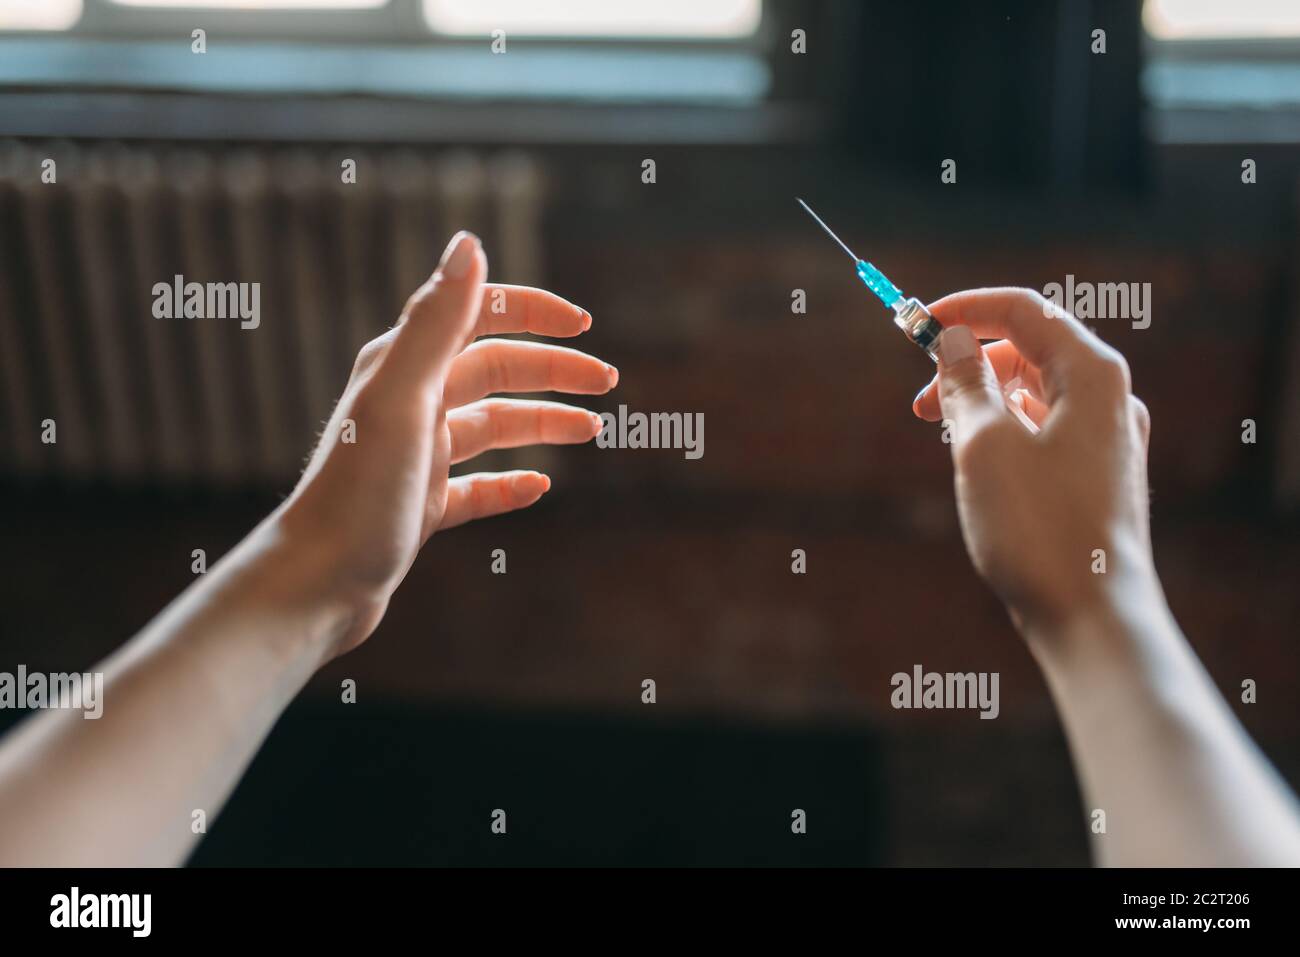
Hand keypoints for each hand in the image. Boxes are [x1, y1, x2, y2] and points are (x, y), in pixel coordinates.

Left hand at [273, 231, 615, 653]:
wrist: (314, 584)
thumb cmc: (356, 493)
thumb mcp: (402, 399)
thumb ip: (438, 321)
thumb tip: (470, 241)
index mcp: (403, 367)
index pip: (479, 317)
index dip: (533, 314)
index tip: (584, 326)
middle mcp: (408, 403)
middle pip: (495, 370)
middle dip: (552, 371)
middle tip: (607, 384)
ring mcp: (416, 457)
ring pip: (492, 426)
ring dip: (542, 422)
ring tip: (590, 431)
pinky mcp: (421, 505)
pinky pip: (478, 485)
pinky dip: (512, 482)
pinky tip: (541, 488)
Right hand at [911, 288, 1153, 639]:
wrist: (1093, 616)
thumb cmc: (1040, 529)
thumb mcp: (984, 445)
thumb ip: (966, 384)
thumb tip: (955, 343)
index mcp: (1092, 375)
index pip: (1024, 309)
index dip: (964, 310)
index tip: (914, 327)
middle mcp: (1110, 399)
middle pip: (1029, 349)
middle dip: (968, 364)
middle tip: (920, 406)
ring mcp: (1108, 440)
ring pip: (1034, 393)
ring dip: (982, 402)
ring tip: (943, 439)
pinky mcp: (1097, 477)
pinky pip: (1043, 430)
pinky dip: (1003, 432)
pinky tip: (977, 465)